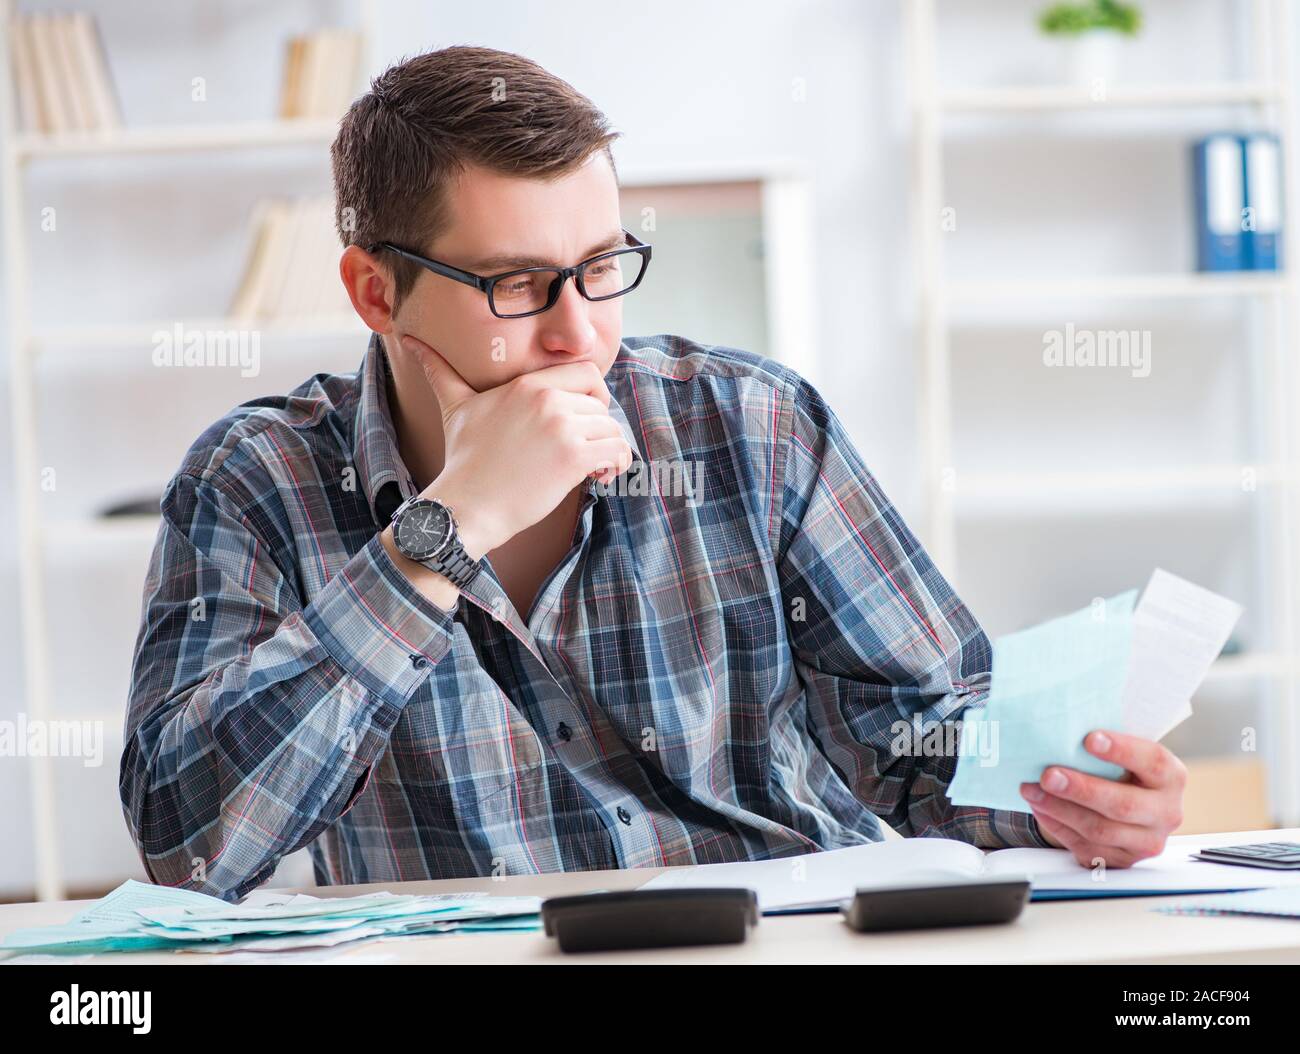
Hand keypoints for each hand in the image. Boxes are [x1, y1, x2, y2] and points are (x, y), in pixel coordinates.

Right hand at [402, 333, 632, 555]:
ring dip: (608, 449)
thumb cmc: (463, 460)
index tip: (583, 418)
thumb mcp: (455, 407)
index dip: (593, 396)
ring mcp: (561, 428)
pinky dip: (616, 464)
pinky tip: (600, 476)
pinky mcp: (572, 458)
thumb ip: (440, 371)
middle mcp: (547, 400)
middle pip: (601, 403)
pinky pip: (615, 451)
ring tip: (593, 467)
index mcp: (528, 385)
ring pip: (611, 428)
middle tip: (588, 448)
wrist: (467, 505)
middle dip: (600, 426)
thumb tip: (409, 341)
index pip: (587, 373)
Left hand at [1020, 730, 1185, 868]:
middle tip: (1049, 775)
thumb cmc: (1120, 769)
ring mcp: (1146, 842)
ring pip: (1100, 830)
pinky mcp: (1122, 860)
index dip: (1122, 750)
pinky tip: (1040, 807)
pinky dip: (1056, 826)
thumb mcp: (1123, 752)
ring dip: (1060, 809)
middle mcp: (1166, 813)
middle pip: (1123, 805)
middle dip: (1081, 789)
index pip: (1152, 761)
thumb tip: (1063, 730)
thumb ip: (1103, 742)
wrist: (1126, 805)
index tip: (1089, 739)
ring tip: (1032, 790)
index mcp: (1171, 777)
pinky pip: (1085, 847)